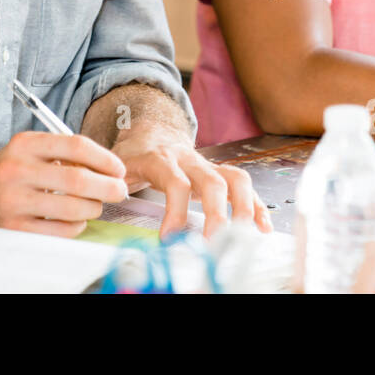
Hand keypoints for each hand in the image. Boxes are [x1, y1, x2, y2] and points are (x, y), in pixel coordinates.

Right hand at [0, 131, 127, 237]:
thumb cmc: (16, 168)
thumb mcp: (33, 148)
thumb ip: (66, 153)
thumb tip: (109, 169)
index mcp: (25, 144)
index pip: (75, 145)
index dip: (104, 158)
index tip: (118, 169)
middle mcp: (16, 170)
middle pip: (77, 179)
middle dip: (107, 187)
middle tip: (119, 190)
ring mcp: (14, 201)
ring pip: (72, 208)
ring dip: (94, 207)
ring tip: (96, 205)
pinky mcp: (14, 227)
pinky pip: (60, 230)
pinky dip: (77, 225)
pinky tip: (76, 218)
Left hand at [110, 125, 272, 238]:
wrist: (151, 130)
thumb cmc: (135, 154)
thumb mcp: (117, 164)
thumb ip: (113, 180)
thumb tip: (112, 196)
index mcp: (162, 158)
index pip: (175, 182)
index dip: (175, 211)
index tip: (169, 238)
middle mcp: (189, 160)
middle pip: (212, 182)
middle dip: (217, 214)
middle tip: (214, 243)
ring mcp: (208, 165)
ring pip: (235, 179)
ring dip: (244, 207)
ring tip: (245, 234)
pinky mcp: (219, 172)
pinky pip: (243, 186)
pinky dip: (256, 205)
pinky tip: (263, 226)